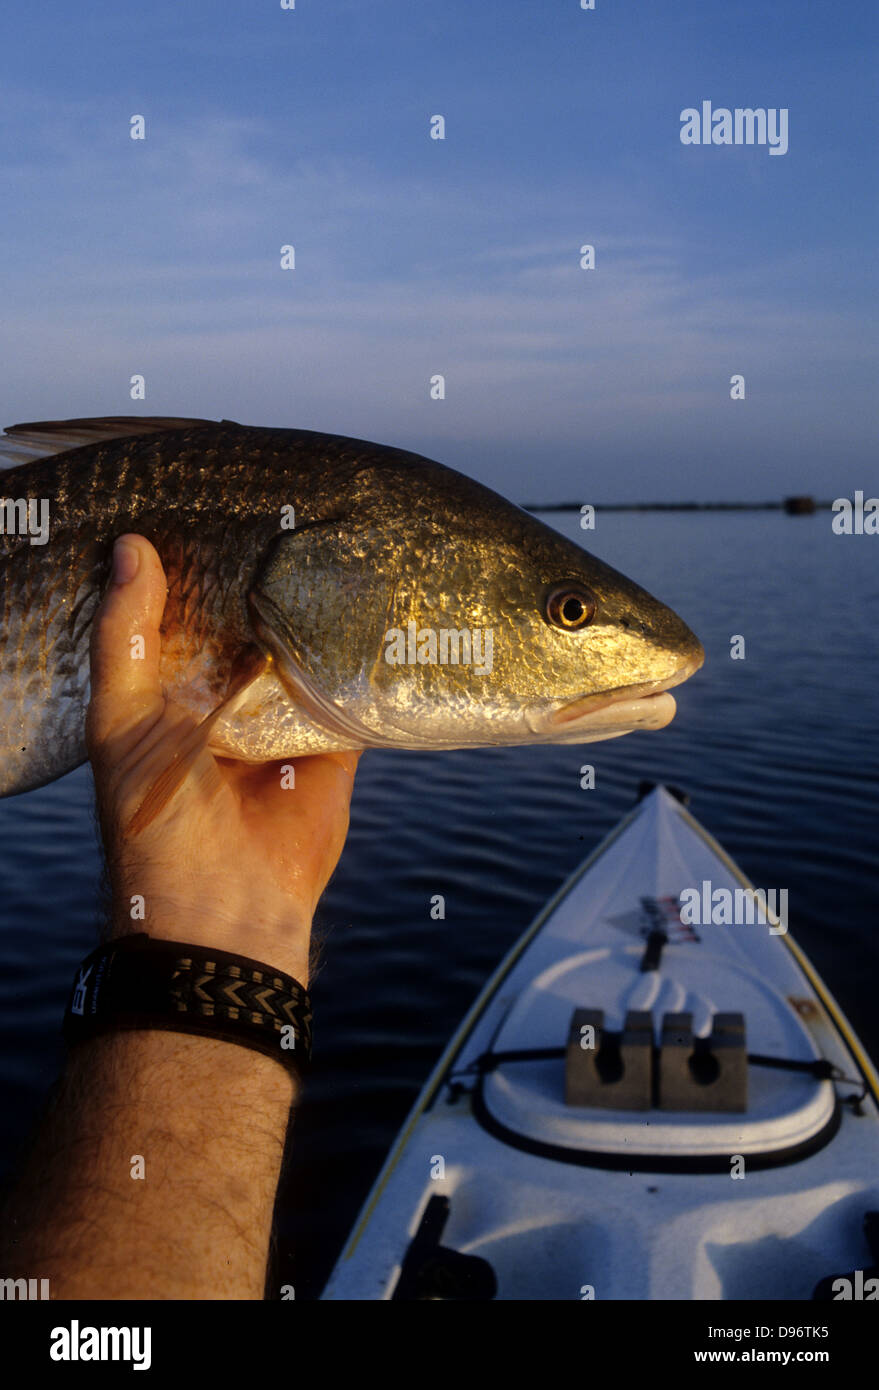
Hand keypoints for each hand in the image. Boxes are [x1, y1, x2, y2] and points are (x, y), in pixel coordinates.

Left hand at [86, 534, 357, 983]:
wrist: (226, 909)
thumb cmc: (155, 819)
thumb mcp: (123, 721)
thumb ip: (126, 638)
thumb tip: (132, 546)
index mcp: (170, 688)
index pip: (185, 610)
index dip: (193, 561)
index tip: (210, 495)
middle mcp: (228, 694)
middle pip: (250, 621)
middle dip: (264, 576)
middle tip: (288, 498)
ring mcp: (285, 714)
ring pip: (305, 645)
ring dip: (318, 606)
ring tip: (338, 531)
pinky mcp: (337, 738)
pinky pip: (353, 685)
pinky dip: (365, 653)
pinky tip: (380, 600)